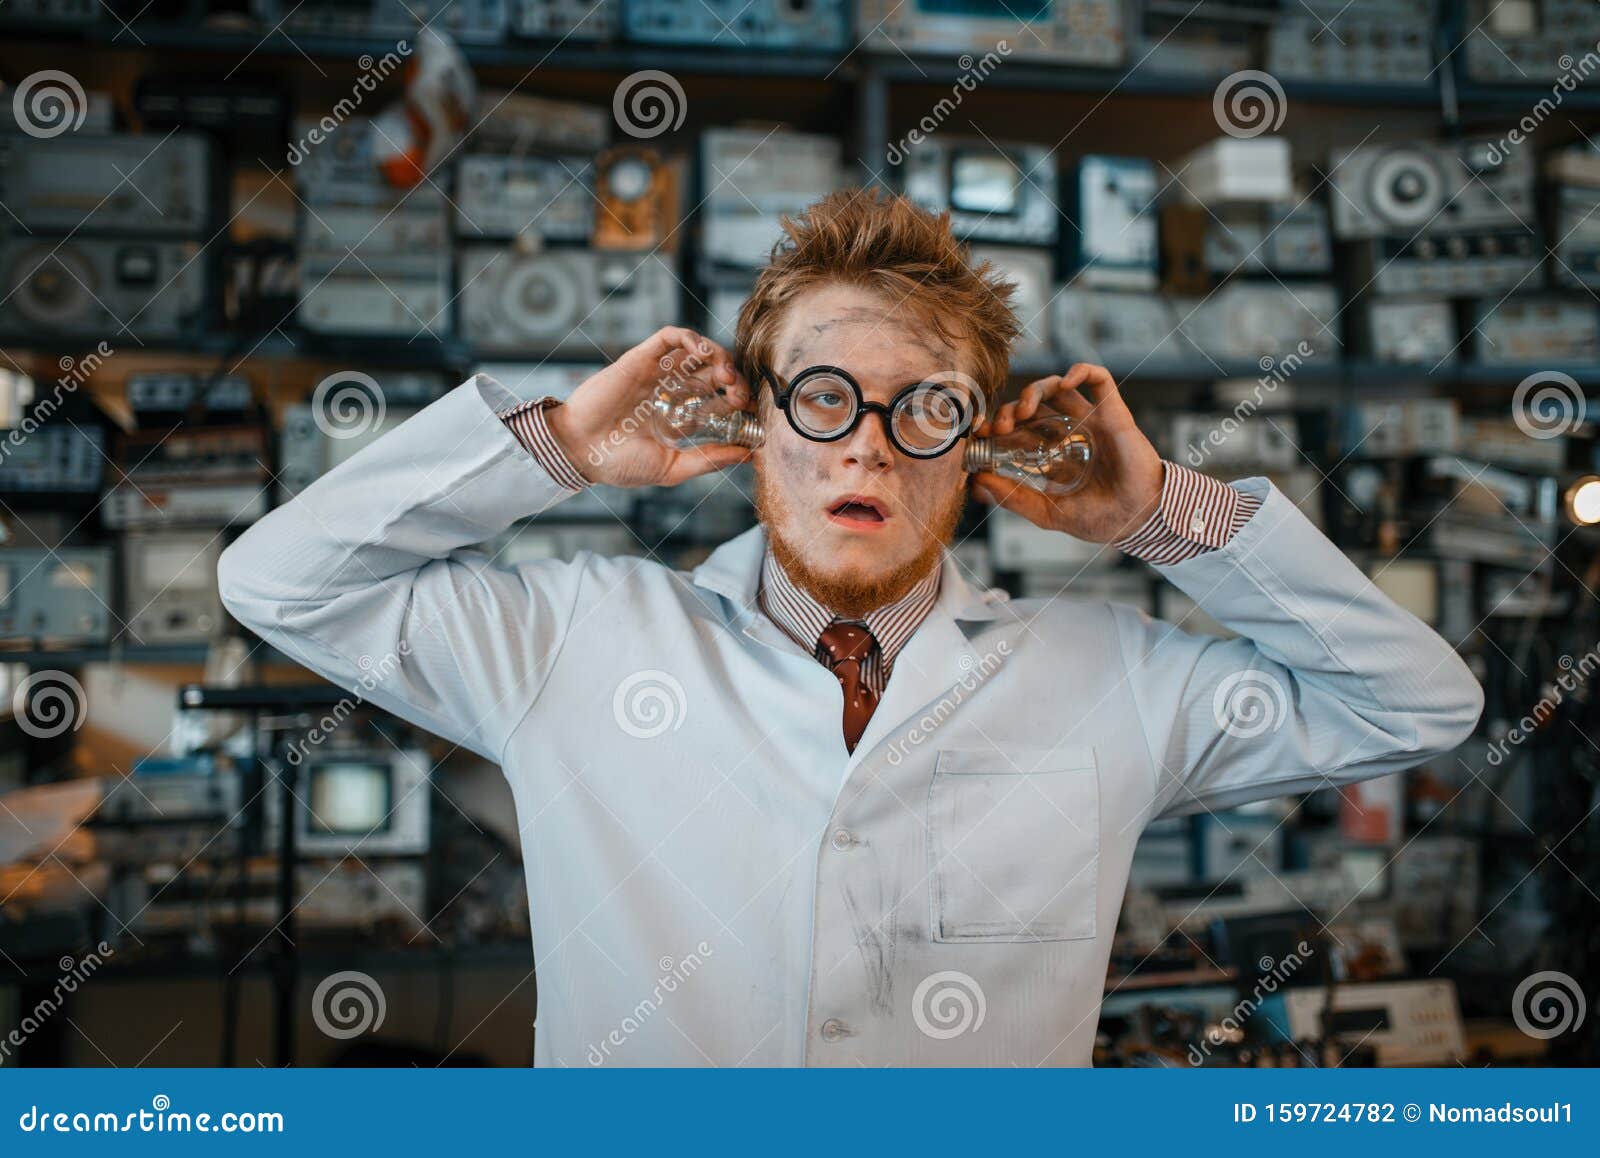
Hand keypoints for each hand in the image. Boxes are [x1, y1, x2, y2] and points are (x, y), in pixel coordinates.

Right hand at [544, 326, 754, 487]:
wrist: (578, 450)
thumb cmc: (618, 464)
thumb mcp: (671, 468)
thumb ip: (708, 460)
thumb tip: (748, 455)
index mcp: (680, 418)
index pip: (720, 403)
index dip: (740, 404)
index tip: (752, 415)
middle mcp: (672, 393)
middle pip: (714, 376)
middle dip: (734, 382)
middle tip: (740, 396)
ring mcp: (658, 374)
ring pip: (698, 353)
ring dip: (719, 358)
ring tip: (727, 375)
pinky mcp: (642, 358)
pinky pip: (671, 337)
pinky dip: (691, 338)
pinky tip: (703, 353)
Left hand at [969, 363, 1163, 543]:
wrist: (1140, 520)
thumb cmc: (1101, 518)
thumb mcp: (1049, 513)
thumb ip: (1015, 499)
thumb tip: (978, 483)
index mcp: (1053, 453)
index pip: (1018, 428)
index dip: (997, 424)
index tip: (980, 433)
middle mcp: (1069, 433)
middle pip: (1032, 405)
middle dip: (1010, 409)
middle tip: (999, 426)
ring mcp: (1090, 421)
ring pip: (1057, 387)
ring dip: (1034, 389)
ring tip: (1023, 410)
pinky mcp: (1113, 413)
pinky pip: (1099, 379)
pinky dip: (1081, 371)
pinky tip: (1065, 382)